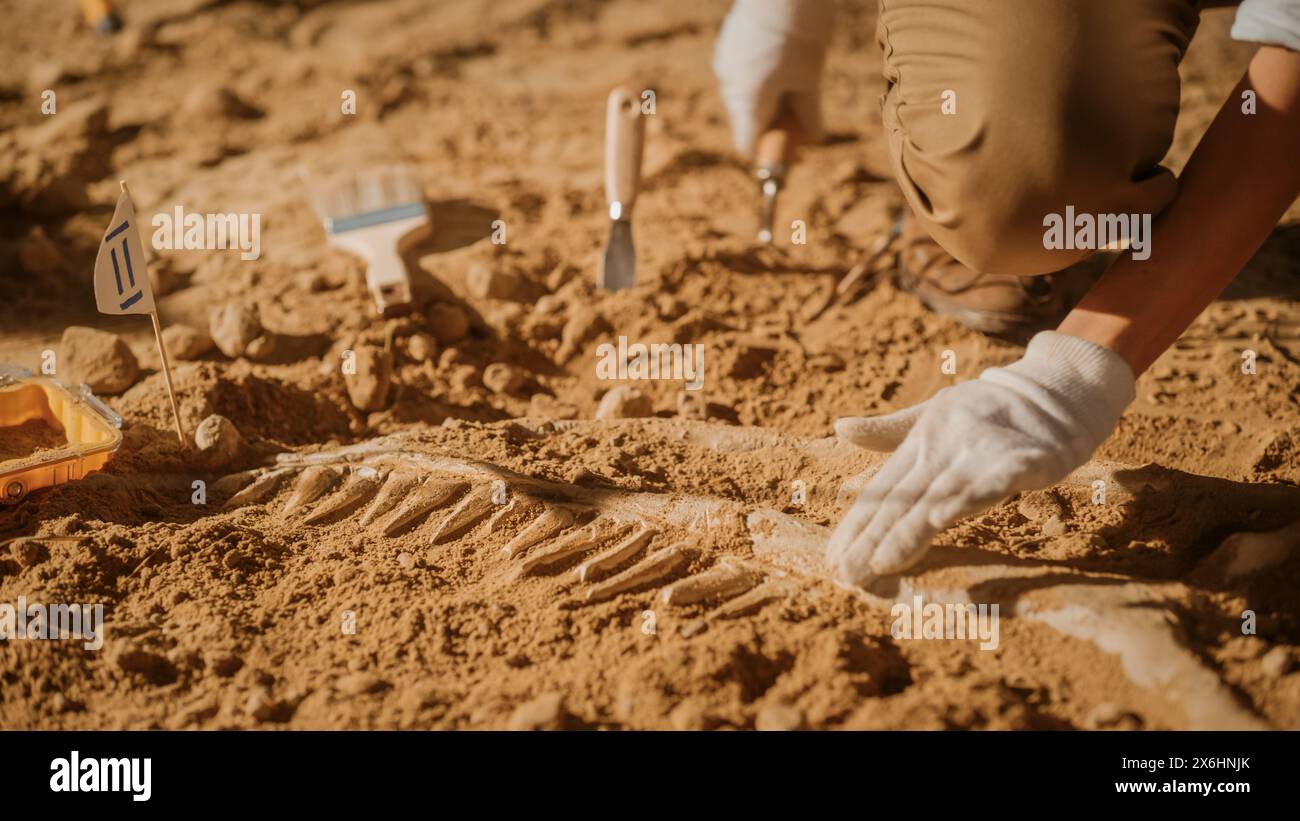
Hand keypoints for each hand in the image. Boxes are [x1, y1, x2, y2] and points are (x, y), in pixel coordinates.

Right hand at [712, 0, 833, 156]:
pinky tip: (784, 54)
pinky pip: (742, 73)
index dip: (768, 153)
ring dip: (769, 97)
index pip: (747, 145)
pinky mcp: (728, 43)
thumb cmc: (802, 30)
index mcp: (747, 99)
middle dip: (773, 122)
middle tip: (803, 111)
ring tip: (797, 73)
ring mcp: (725, 61)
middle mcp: (728, 84)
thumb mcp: (811, 78)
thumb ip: (809, 115)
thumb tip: (812, 140)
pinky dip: (762, 76)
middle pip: (747, 120)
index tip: (790, 148)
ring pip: (745, 95)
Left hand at [827, 332, 1135, 585]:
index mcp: (923, 440)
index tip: (834, 559)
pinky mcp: (1023, 457)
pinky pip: (993, 481)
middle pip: (905, 498)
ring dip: (911, 529)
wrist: (1056, 389)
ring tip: (882, 561)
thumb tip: (840, 428)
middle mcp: (946, 445)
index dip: (858, 524)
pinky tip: (943, 518)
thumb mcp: (934, 413)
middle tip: (848, 574)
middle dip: (874, 538)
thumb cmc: (990, 408)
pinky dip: (968, 497)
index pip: (883, 488)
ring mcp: (982, 450)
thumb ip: (889, 431)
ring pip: (940, 494)